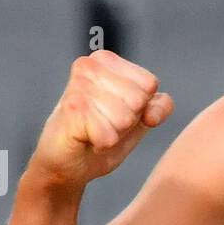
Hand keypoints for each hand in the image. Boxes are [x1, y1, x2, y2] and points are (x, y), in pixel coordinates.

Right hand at [30, 50, 174, 187]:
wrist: (65, 163)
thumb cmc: (100, 136)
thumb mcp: (138, 120)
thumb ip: (157, 107)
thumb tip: (151, 113)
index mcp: (106, 61)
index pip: (149, 84)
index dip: (141, 108)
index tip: (117, 114)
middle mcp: (90, 66)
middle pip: (138, 100)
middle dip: (127, 122)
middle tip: (103, 124)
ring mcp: (79, 86)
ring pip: (125, 118)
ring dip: (113, 133)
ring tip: (94, 130)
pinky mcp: (72, 109)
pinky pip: (110, 135)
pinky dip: (103, 145)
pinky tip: (87, 139)